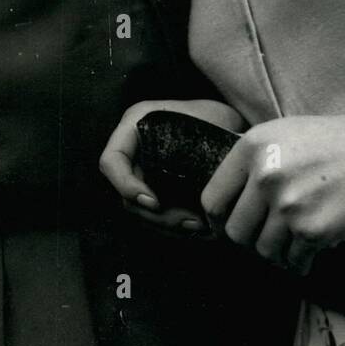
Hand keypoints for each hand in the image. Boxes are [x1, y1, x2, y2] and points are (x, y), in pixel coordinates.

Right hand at [99, 98, 246, 234]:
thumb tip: (202, 177)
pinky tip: (199, 226)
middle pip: (127, 195)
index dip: (126, 186)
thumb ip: (202, 140)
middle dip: (158, 216)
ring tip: (200, 226)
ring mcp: (144, 172)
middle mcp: (134, 150)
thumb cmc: (221, 118)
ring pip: (142, 212)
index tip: (155, 203)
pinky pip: (155, 216)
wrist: (233, 127)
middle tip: (191, 222)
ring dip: (169, 225)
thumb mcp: (213, 120)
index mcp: (136, 125)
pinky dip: (174, 226)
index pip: (112, 160)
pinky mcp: (157, 190)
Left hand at [200, 110, 344, 273]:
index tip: (229, 225)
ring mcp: (289, 205)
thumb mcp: (283, 135)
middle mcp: (265, 175)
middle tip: (269, 234)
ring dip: (278, 251)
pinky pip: (293, 261)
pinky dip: (301, 261)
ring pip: (263, 251)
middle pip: (235, 232)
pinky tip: (312, 247)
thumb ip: (252, 164)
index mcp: (252, 147)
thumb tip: (226, 202)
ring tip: (295, 237)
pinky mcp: (314, 230)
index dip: (218, 219)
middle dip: (251, 238)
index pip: (213, 199)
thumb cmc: (335, 143)